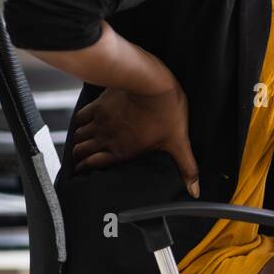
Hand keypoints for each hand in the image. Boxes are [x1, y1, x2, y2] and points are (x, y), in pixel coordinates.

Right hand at [70, 78, 201, 197]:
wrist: (150, 83)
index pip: (94, 164)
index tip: (81, 172)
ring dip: (78, 141)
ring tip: (80, 144)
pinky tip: (83, 122)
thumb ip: (186, 167)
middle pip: (82, 150)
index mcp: (122, 150)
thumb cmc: (165, 111)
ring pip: (80, 135)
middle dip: (79, 157)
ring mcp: (100, 120)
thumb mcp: (178, 142)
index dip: (84, 170)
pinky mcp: (100, 104)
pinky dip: (79, 122)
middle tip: (79, 160)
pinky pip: (81, 116)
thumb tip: (195, 190)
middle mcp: (106, 137)